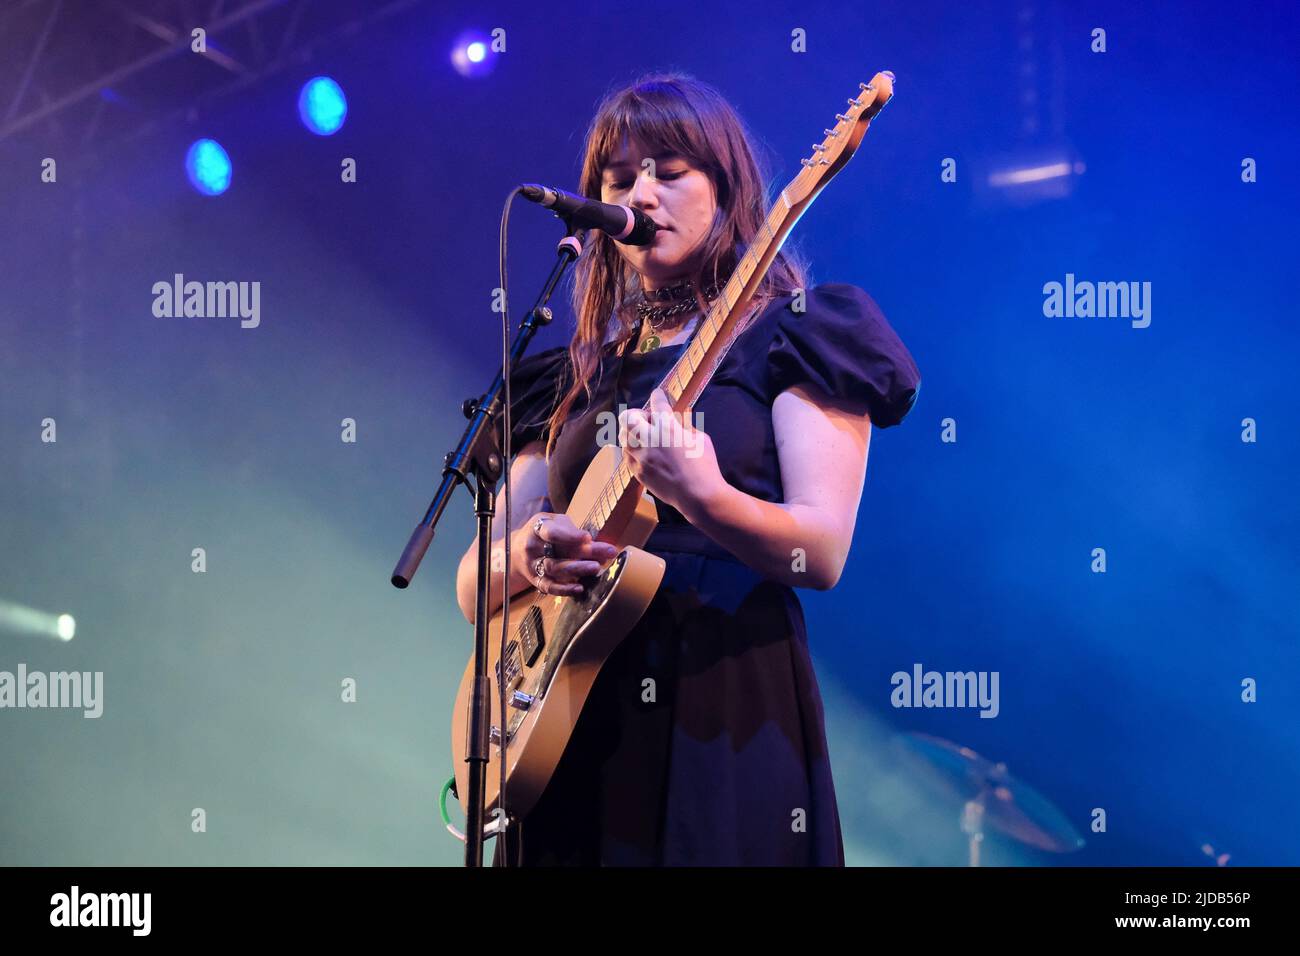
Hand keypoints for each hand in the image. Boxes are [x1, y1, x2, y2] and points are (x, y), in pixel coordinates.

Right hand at [515, 512, 618, 596]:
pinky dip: (564, 589)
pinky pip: (549, 587)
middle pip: (557, 551)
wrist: (516, 551)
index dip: (569, 535)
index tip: (588, 537)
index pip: (551, 532)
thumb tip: (591, 542)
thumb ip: (570, 529)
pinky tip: (580, 587)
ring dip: (577, 569)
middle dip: (584, 552)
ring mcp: (532, 565)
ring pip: (554, 569)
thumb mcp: (553, 522)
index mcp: (537, 528)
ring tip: (596, 567)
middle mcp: (532, 547)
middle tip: (608, 552)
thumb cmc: (543, 533)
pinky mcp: (536, 581)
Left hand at [618, 387, 725, 517]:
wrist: (698, 496)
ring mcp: (641, 458)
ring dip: (633, 433)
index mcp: (667, 428)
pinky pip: (627, 456)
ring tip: (644, 436)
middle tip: (648, 419)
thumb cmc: (704, 466)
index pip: (657, 403)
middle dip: (637, 414)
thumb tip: (676, 422)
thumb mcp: (700, 438)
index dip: (658, 396)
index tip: (658, 394)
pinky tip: (644, 452)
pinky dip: (633, 450)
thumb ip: (684, 427)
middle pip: (627, 418)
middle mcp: (649, 440)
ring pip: (624, 438)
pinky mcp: (638, 473)